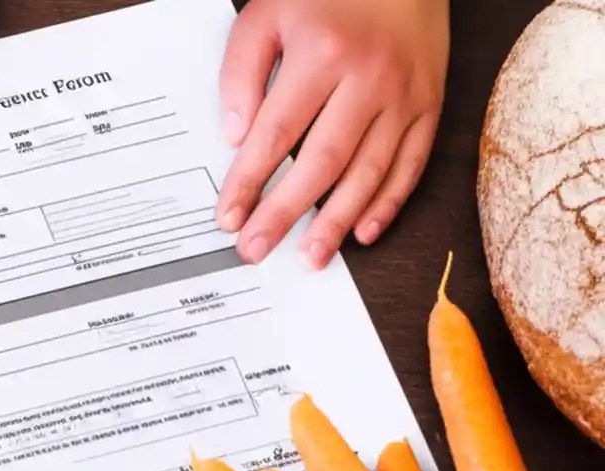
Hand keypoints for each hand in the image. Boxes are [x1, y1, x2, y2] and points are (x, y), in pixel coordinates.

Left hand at [216, 0, 448, 268]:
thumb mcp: (268, 14)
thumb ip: (243, 72)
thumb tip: (237, 137)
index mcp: (323, 53)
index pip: (275, 134)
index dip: (249, 182)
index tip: (228, 217)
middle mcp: (369, 78)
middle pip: (321, 162)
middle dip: (284, 213)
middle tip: (255, 249)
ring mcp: (406, 94)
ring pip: (369, 172)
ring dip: (336, 221)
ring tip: (309, 257)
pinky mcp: (431, 103)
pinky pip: (410, 164)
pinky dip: (388, 202)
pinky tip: (362, 231)